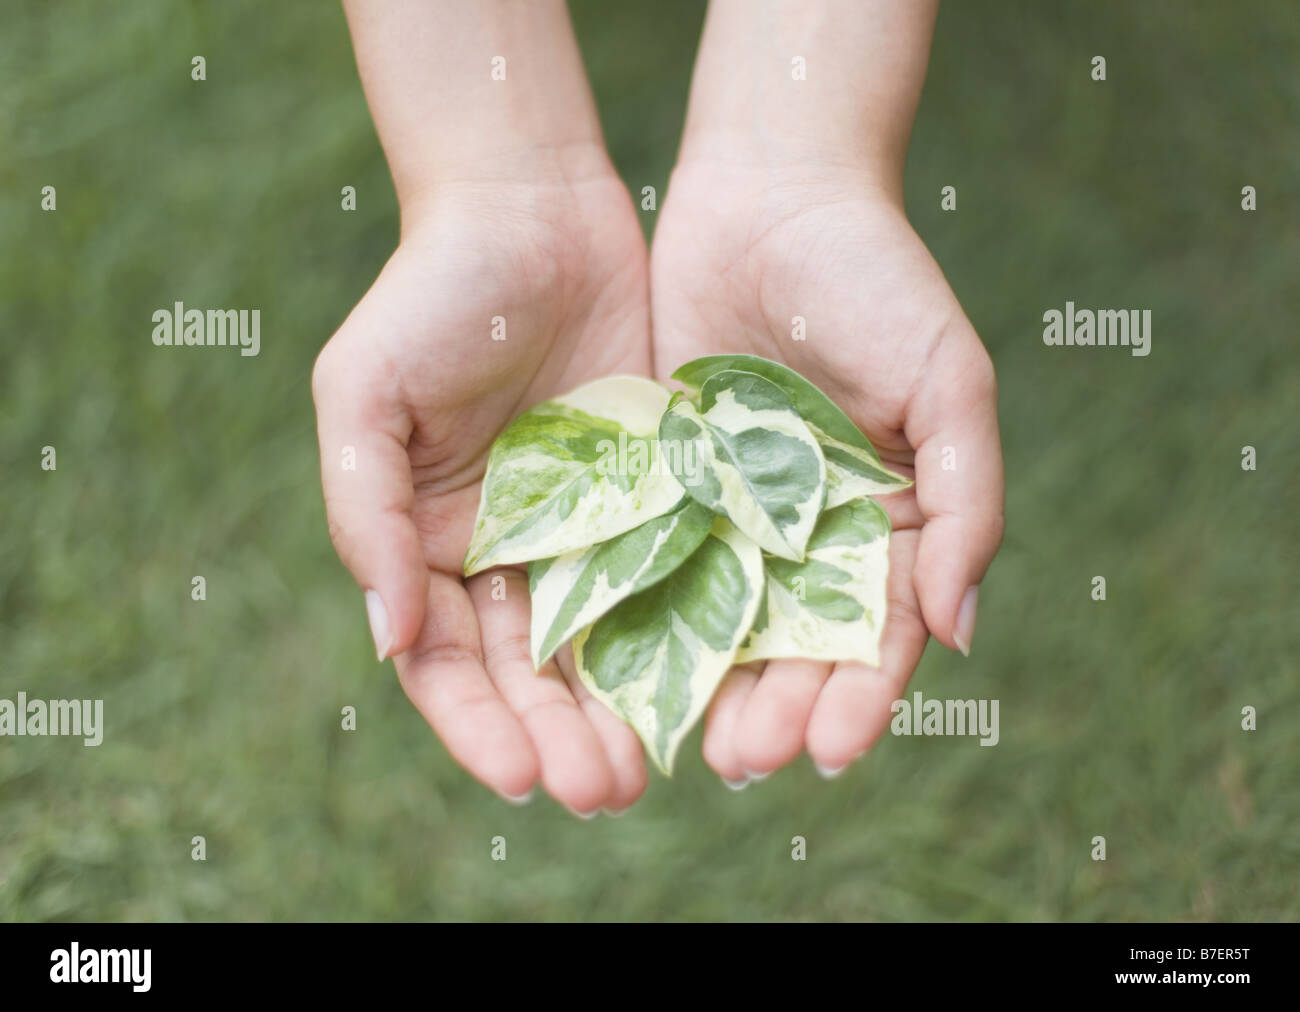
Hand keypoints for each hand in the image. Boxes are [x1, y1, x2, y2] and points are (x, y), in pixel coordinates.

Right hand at [312, 166, 651, 813]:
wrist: (533, 209)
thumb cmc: (431, 297)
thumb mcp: (365, 397)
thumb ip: (366, 513)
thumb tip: (389, 637)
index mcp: (433, 544)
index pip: (450, 664)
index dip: (479, 725)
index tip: (520, 777)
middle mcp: (512, 551)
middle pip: (535, 672)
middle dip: (562, 736)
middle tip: (604, 791)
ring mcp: (589, 526)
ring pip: (607, 640)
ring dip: (625, 708)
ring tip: (655, 766)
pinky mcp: (658, 491)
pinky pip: (673, 572)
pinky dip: (684, 631)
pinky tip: (711, 680)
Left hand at [651, 158, 1004, 782]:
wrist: (771, 195)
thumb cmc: (878, 281)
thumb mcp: (947, 382)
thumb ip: (967, 501)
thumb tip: (960, 634)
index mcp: (885, 524)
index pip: (877, 633)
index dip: (861, 696)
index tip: (834, 748)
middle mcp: (806, 534)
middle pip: (792, 646)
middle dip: (774, 707)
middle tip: (743, 759)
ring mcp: (729, 514)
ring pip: (716, 622)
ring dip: (703, 687)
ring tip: (682, 742)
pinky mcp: (659, 485)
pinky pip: (648, 560)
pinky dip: (638, 615)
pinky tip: (616, 668)